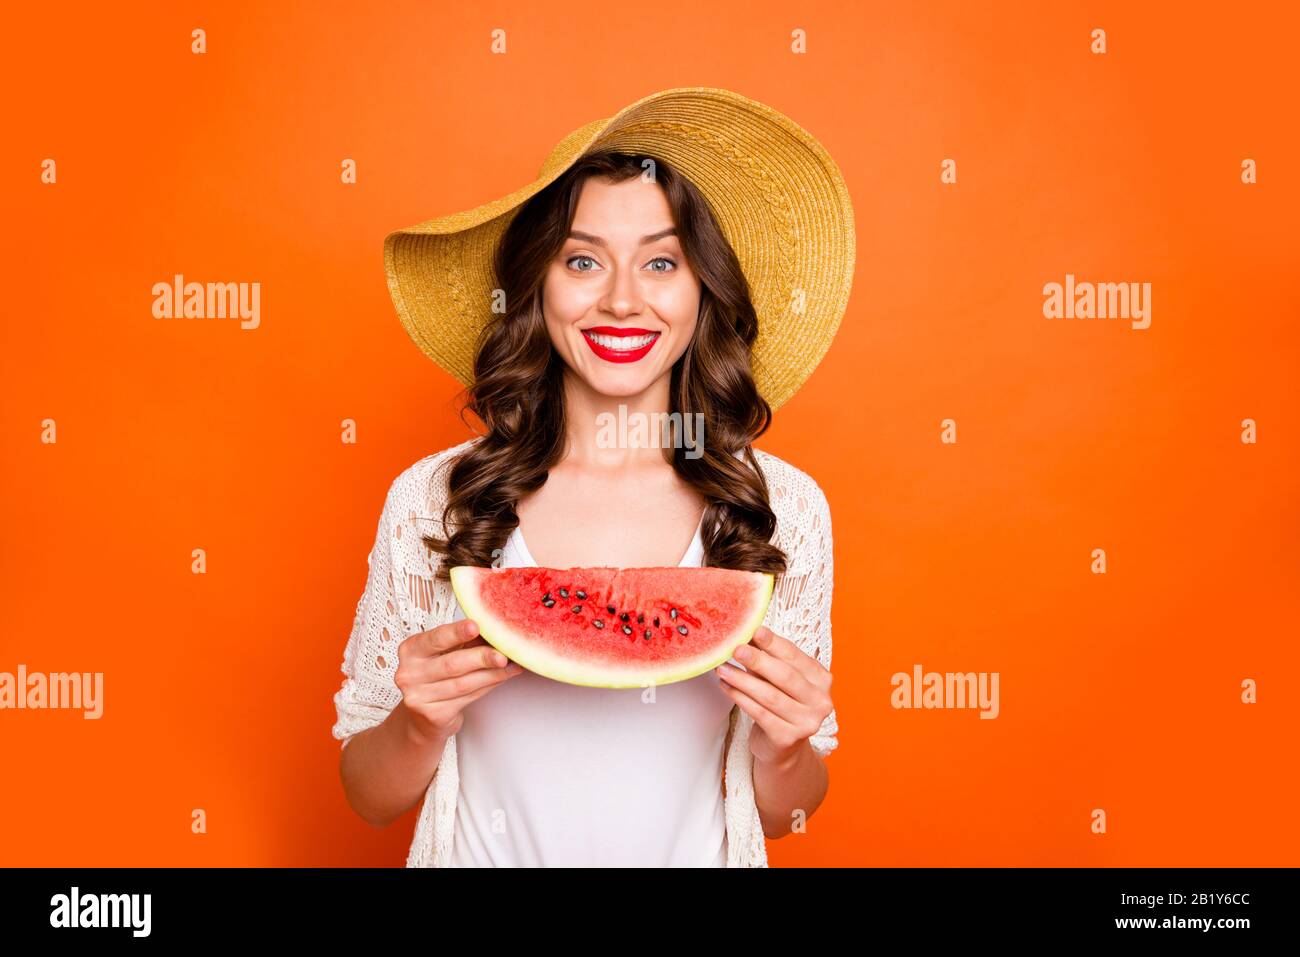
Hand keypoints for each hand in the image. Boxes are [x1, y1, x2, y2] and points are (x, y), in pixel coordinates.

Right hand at [394, 618, 522, 744]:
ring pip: (464, 683)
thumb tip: (495, 630)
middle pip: (451, 664)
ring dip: (492, 674)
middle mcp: (409, 674)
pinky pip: (467, 698)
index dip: (456, 633)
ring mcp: (419, 697)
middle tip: (503, 654)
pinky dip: (488, 686)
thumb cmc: (436, 676)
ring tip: (512, 666)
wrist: (421, 718)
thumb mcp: (442, 654)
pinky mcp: (433, 715)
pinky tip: (501, 678)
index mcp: (410, 651)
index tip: (476, 627)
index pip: (434, 639)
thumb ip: (463, 642)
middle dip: (482, 658)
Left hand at [715, 626, 832, 768]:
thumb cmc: (780, 704)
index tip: (754, 630)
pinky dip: (740, 698)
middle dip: (758, 660)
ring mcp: (807, 722)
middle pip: (785, 676)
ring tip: (723, 669)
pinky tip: (726, 687)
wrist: (782, 747)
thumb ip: (768, 659)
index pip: (795, 656)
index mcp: (821, 680)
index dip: (774, 643)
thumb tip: (746, 633)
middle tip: (735, 649)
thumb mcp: (778, 679)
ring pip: (769, 696)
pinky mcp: (788, 738)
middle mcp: (820, 701)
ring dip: (742, 680)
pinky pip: (760, 713)